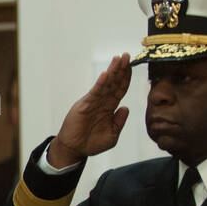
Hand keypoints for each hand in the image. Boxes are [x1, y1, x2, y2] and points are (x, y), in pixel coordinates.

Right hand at [46, 53, 131, 167]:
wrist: (75, 150)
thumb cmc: (92, 143)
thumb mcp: (112, 135)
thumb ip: (119, 122)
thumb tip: (126, 107)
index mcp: (109, 108)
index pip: (120, 89)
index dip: (126, 78)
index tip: (131, 65)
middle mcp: (102, 102)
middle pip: (114, 83)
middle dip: (121, 69)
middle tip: (126, 55)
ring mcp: (93, 102)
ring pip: (105, 84)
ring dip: (113, 71)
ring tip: (118, 59)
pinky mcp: (84, 105)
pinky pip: (94, 93)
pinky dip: (100, 83)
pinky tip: (106, 74)